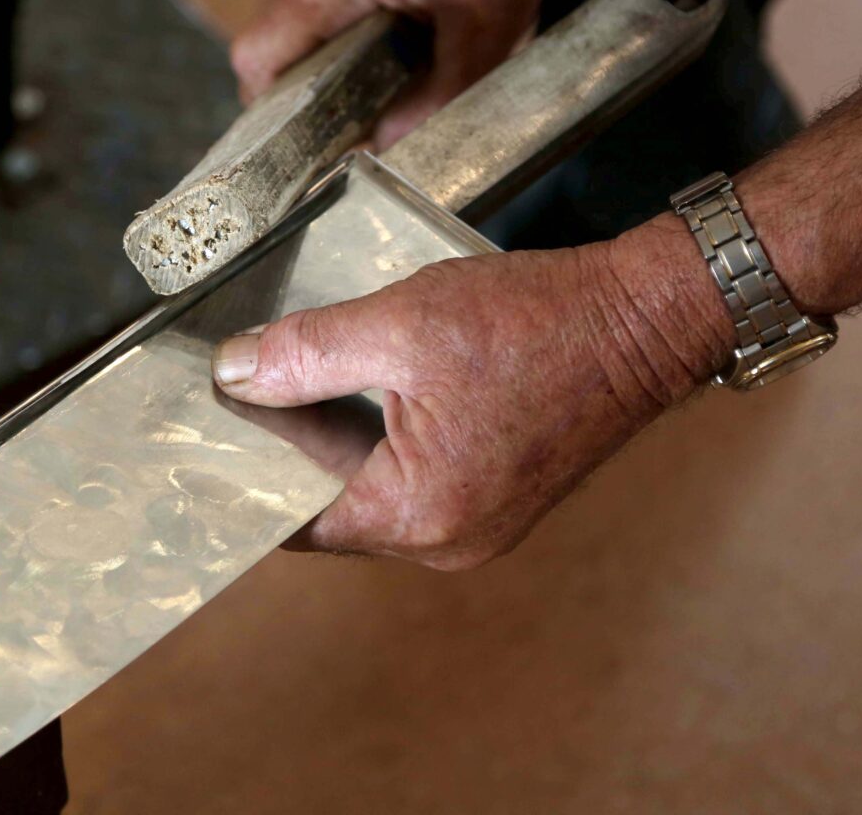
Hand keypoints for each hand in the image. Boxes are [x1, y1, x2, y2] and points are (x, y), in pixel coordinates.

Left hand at [210, 221, 732, 569]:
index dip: (249, 470)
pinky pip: (416, 484)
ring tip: (307, 379)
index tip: (213, 428)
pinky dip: (386, 444)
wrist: (647, 319)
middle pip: (335, 509)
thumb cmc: (541, 321)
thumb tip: (234, 372)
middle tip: (250, 389)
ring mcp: (480, 528)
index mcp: (419, 515)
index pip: (296, 519)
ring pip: (375, 495)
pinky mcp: (499, 502)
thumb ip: (307, 352)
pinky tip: (371, 389)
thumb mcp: (404, 322)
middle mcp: (449, 543)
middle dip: (295, 449)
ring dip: (342, 443)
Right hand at [229, 0, 591, 148]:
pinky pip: (308, 7)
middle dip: (302, 98)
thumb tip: (389, 150)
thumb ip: (435, 103)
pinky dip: (333, 38)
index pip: (258, 64)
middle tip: (351, 124)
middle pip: (266, 54)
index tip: (313, 143)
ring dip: (319, 68)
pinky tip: (378, 51)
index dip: (276, 115)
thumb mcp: (482, 35)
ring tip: (370, 89)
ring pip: (287, 32)